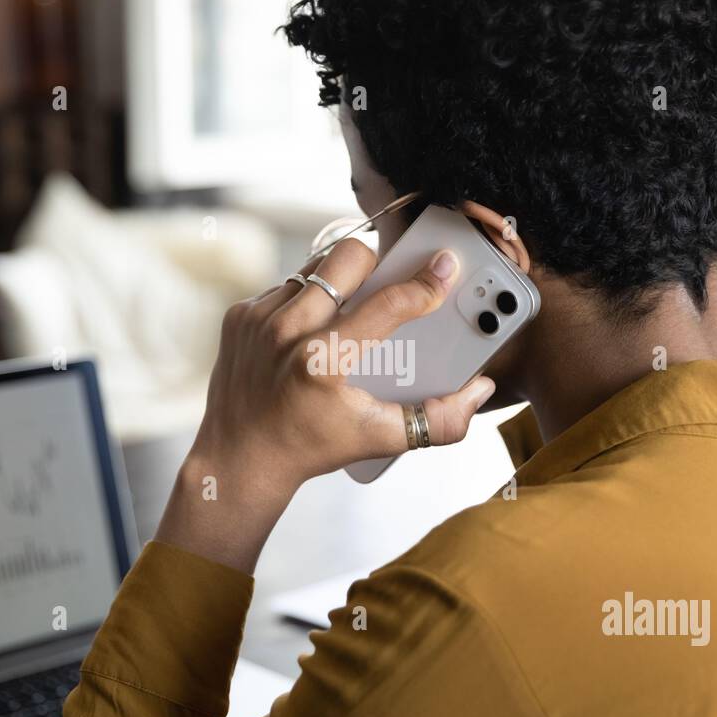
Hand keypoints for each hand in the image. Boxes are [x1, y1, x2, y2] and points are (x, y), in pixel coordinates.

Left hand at [155, 238, 495, 573]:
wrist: (239, 459)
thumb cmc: (310, 447)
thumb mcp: (378, 439)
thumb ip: (436, 422)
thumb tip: (477, 391)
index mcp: (322, 362)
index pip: (387, 305)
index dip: (423, 284)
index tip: (445, 266)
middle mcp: (286, 333)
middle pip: (348, 257)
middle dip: (375, 262)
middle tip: (387, 281)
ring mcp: (258, 319)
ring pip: (315, 266)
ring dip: (338, 281)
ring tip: (348, 307)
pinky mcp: (239, 315)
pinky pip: (286, 286)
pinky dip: (305, 300)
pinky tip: (311, 328)